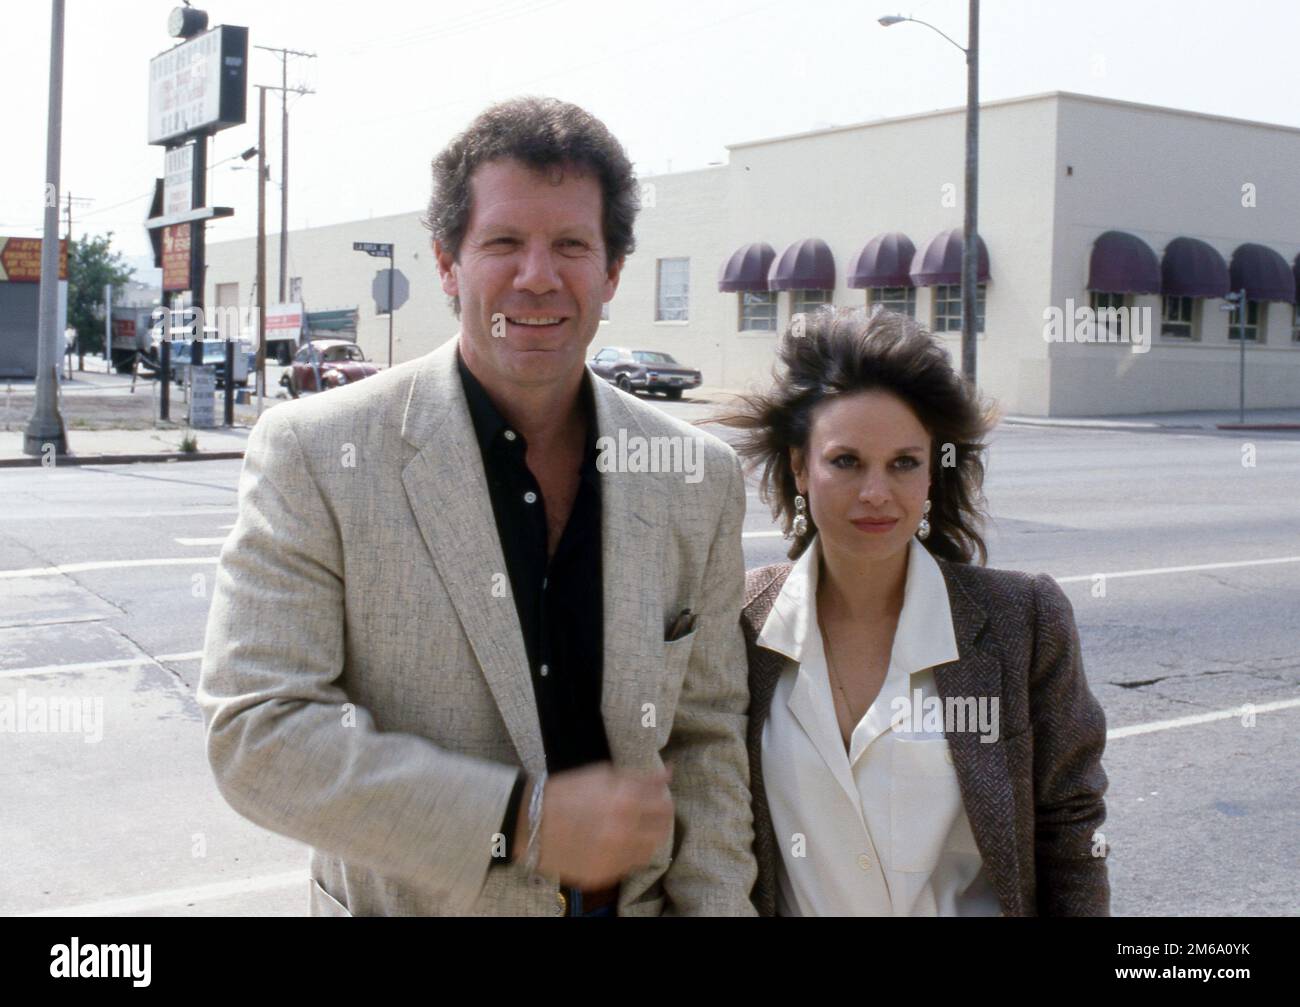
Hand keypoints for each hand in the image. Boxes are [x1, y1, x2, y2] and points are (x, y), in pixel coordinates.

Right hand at [515, 762, 673, 889]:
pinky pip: (628, 867)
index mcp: (626, 802)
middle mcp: (624, 832)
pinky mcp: (602, 875)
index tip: (658, 799)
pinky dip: (626, 855)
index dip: (664, 802)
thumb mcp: (603, 775)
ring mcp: (613, 857)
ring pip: (648, 852)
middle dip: (659, 821)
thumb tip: (669, 773)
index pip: (665, 806)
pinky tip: (612, 843)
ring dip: (645, 839)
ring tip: (629, 830)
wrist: (531, 822)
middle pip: (662, 831)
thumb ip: (640, 777)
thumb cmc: (567, 791)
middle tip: (648, 816)